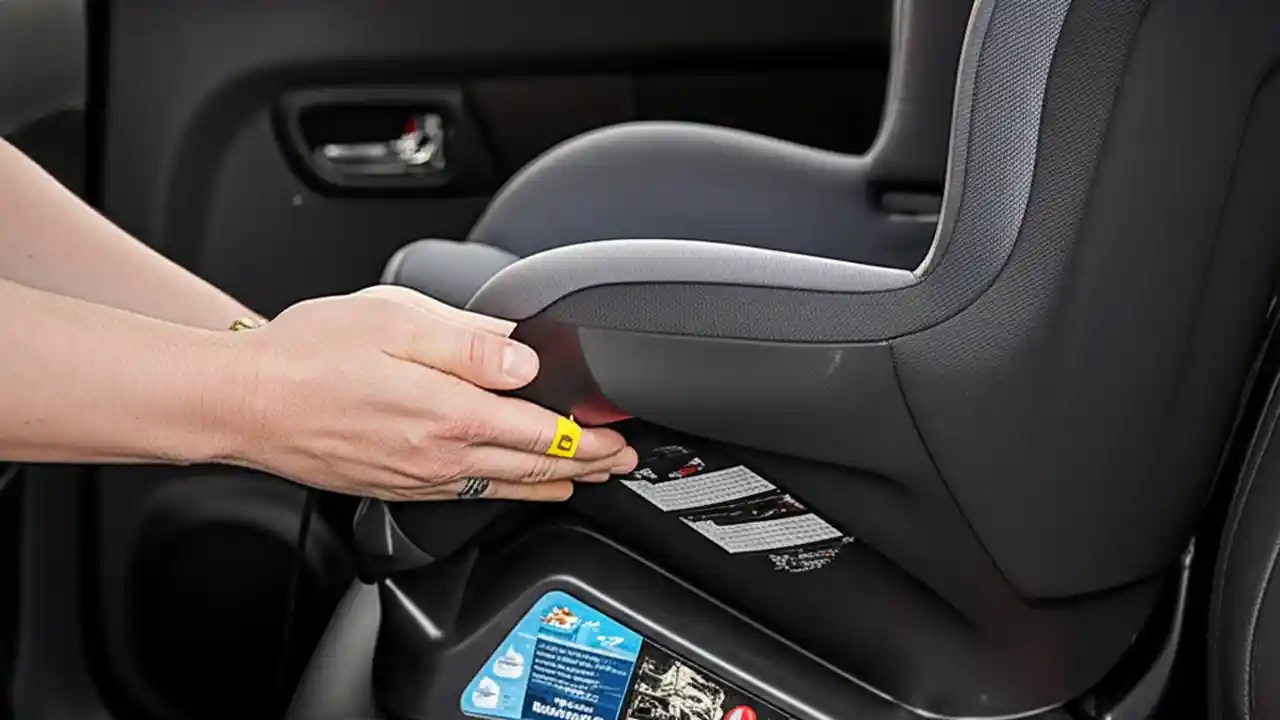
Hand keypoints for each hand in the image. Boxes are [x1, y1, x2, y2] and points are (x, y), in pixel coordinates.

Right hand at [219, 285, 637, 500]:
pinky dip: (505, 496)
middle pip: (534, 468)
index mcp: (450, 413)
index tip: (619, 436)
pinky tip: (511, 491)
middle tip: (620, 465)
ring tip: (583, 482)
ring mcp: (417, 478)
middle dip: (586, 466)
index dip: (589, 437)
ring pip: (504, 490)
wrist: (242, 403)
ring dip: (553, 485)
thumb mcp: (397, 321)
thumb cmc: (309, 355)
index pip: (543, 433)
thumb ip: (471, 342)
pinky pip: (468, 500)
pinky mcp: (393, 486)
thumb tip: (526, 359)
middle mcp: (440, 457)